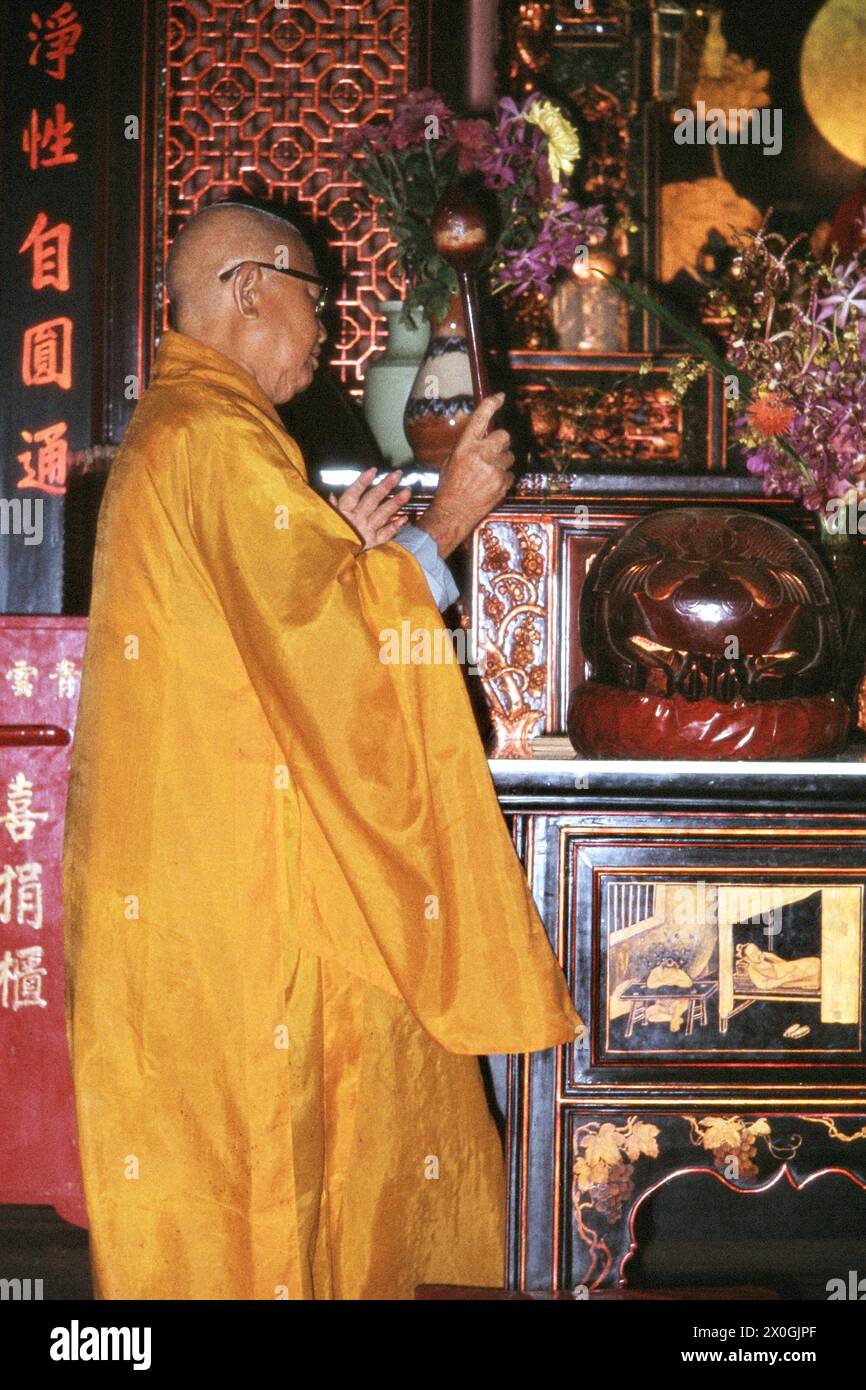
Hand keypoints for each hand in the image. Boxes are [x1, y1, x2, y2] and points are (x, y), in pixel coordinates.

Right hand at [328, 467, 412, 549]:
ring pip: (382, 515)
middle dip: (385, 487)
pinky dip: (395, 526)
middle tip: (398, 475)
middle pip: (372, 500)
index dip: (362, 482)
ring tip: (407, 491)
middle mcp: (356, 520)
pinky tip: (405, 518)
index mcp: (343, 511)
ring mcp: (365, 531)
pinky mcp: (373, 542)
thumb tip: (332, 495)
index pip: (353, 494)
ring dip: (395, 503)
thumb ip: (331, 507)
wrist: (331, 561)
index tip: (373, 471)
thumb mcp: (327, 519)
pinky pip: (385, 534)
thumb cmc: (330, 535)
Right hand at [415, 393, 513, 557]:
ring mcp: (493, 469)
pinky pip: (510, 474)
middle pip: (504, 436)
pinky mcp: (503, 483)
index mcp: (465, 446)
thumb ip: (468, 447)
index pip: (480, 417)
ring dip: (502, 462)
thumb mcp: (452, 461)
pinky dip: (503, 479)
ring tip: (488, 474)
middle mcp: (481, 454)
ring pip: (509, 456)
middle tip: (493, 452)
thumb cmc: (450, 486)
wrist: (453, 512)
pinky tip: (490, 486)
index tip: (500, 397)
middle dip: (501, 442)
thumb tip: (482, 437)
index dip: (491, 404)